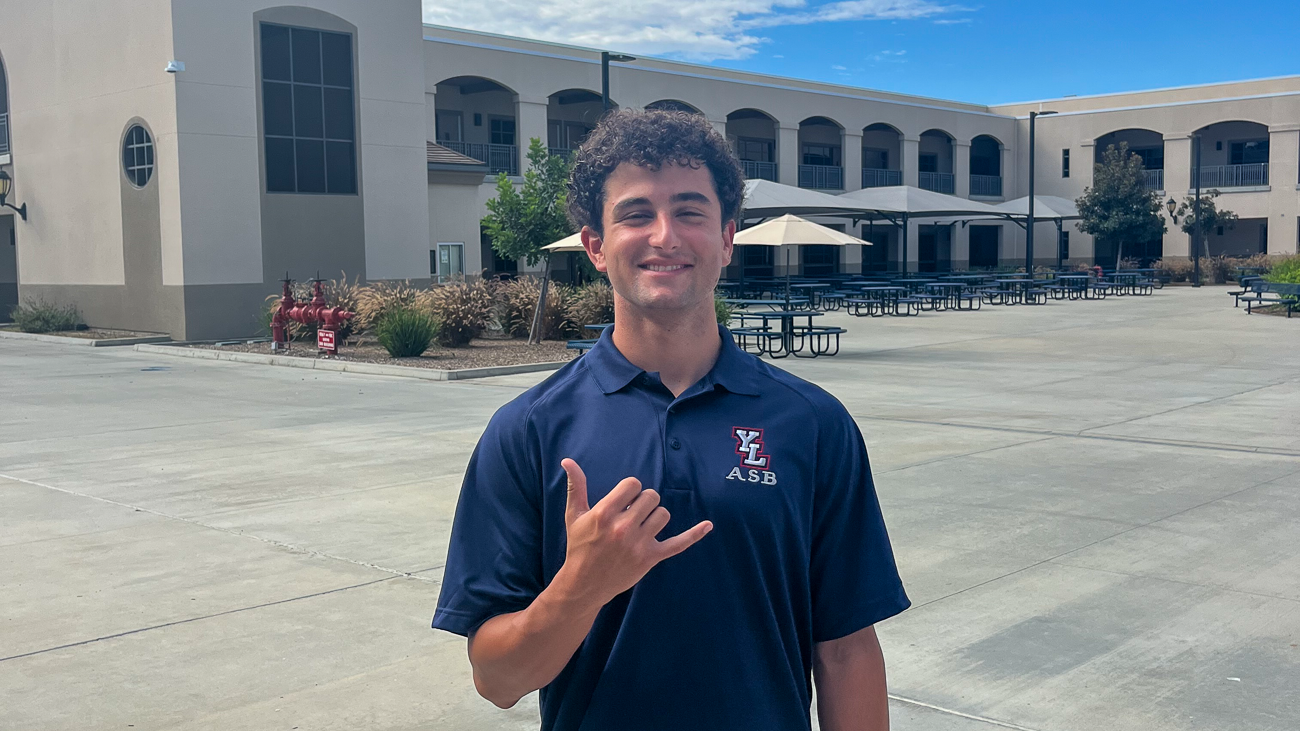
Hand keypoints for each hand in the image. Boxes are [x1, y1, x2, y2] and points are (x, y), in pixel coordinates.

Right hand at [557, 458, 711, 607]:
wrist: (584, 584)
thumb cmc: (579, 546)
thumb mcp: (574, 516)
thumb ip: (576, 487)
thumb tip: (567, 461)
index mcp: (605, 514)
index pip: (633, 484)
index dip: (630, 489)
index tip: (623, 499)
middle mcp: (623, 528)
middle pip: (651, 497)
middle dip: (643, 502)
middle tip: (631, 514)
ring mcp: (639, 544)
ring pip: (663, 515)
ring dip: (654, 517)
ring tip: (640, 526)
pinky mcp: (651, 558)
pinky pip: (678, 544)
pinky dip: (694, 534)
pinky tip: (708, 525)